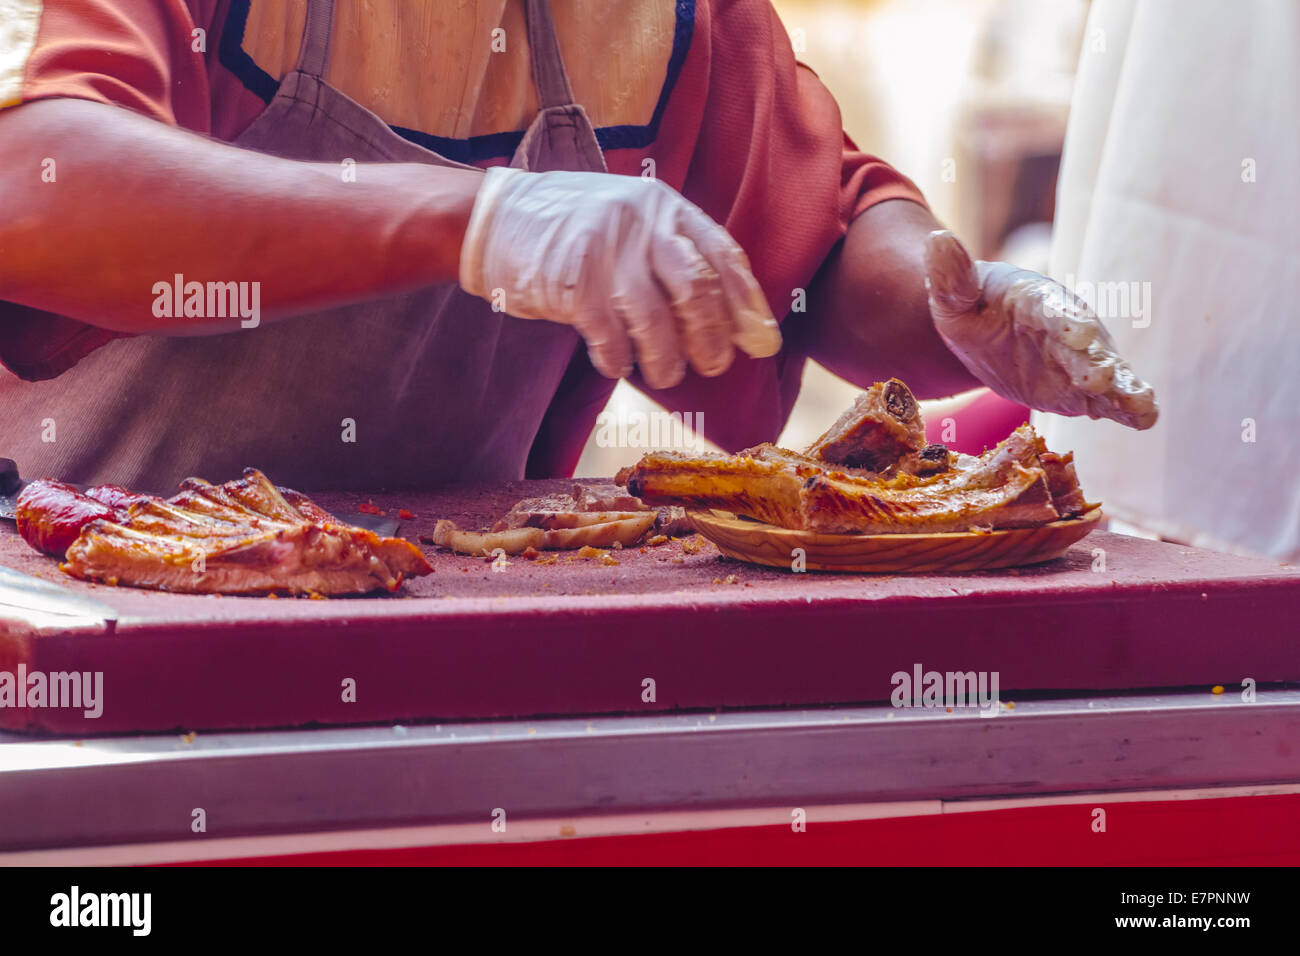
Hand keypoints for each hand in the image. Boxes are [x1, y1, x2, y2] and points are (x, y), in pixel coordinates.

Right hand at [459, 167, 781, 388]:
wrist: (496, 218)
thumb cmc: (575, 230)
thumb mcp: (632, 222)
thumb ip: (676, 257)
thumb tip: (734, 320)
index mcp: (664, 206)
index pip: (723, 256)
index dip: (747, 305)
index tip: (762, 343)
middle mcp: (640, 223)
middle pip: (697, 290)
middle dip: (713, 338)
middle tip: (715, 366)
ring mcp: (606, 253)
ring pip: (657, 320)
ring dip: (668, 359)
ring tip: (668, 375)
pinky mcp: (572, 284)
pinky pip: (611, 337)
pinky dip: (620, 360)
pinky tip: (618, 366)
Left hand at [924, 230, 1157, 428]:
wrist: (986, 331)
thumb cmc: (971, 308)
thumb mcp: (952, 296)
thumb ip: (950, 276)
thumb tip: (937, 239)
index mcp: (1036, 300)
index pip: (1052, 310)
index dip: (1065, 321)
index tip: (1077, 334)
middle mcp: (1067, 328)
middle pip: (1085, 346)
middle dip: (1095, 362)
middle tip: (1103, 379)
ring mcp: (1079, 359)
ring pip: (1106, 372)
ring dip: (1122, 388)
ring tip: (1142, 406)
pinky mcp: (1082, 388)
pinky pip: (1107, 398)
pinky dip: (1126, 407)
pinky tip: (1145, 419)